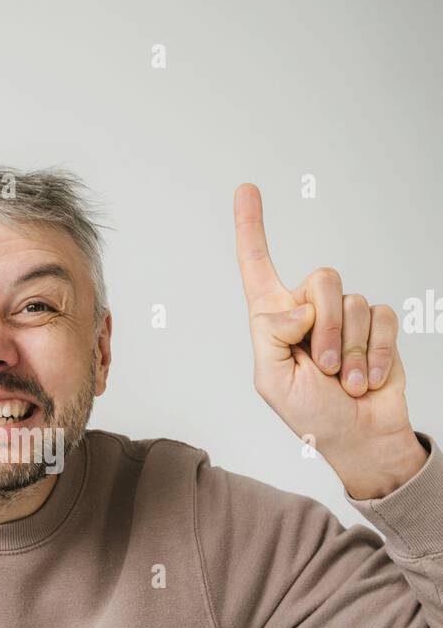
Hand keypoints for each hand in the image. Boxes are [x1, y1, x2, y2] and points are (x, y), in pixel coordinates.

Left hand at [233, 183, 418, 481]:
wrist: (360, 438)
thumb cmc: (312, 415)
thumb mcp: (273, 382)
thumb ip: (272, 336)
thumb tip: (299, 306)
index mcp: (274, 320)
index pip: (258, 266)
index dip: (251, 228)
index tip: (246, 189)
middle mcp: (309, 310)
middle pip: (323, 279)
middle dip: (327, 329)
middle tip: (324, 369)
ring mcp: (345, 317)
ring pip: (353, 303)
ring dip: (351, 351)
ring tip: (344, 383)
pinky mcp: (378, 327)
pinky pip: (382, 318)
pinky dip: (375, 355)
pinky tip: (367, 381)